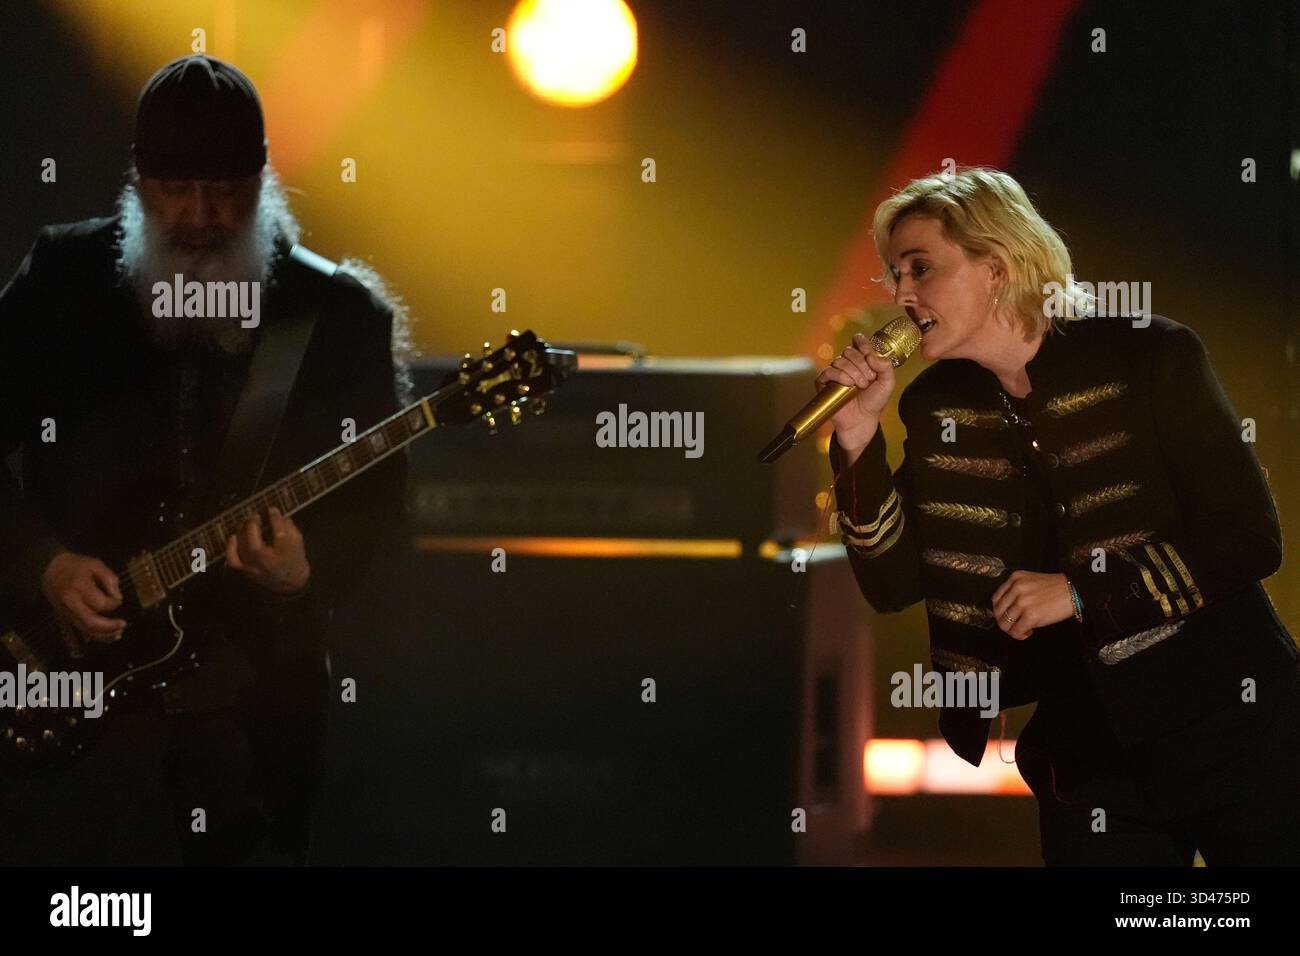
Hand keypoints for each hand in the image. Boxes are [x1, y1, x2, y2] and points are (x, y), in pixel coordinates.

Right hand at [40, 551, 126, 642]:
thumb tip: (118, 595)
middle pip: (91, 622)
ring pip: (86, 630)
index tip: (118, 598)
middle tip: (123, 624)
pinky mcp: (66, 616)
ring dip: (104, 635)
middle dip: (110, 626)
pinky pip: (82, 630)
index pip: (100, 603)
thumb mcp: (95, 564)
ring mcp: (67, 612)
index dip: (114, 603)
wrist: (49, 569)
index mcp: (79, 588)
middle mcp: (71, 603)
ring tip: (119, 633)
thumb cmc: (74, 566)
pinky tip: (109, 636)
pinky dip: (96, 636)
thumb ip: (110, 578)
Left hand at [225, 506, 310, 595]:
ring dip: (242, 532)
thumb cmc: (294, 558)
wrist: (290, 582)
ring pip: (243, 551)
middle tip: (255, 515)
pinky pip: (234, 561)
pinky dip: (230, 548)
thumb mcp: (298, 541)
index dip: (274, 519)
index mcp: (285, 555)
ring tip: (246, 523)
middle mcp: (268, 563)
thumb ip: (288, 526)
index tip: (271, 509)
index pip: (279, 534)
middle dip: (253, 527)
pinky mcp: (246, 571)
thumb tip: (275, 513)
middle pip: (255, 545)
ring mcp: (255, 568)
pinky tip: (233, 537)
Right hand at [815, 332, 897, 451]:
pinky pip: (827, 372)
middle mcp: (848, 364)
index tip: (868, 352)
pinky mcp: (825, 384)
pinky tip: (847, 384)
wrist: (863, 420)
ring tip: (859, 385)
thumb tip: (870, 355)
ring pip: (839, 361)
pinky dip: (838, 375)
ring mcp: (836, 373)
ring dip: (852, 372)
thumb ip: (886, 366)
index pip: (858, 342)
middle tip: (868, 378)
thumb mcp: (888, 383)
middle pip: (849, 351)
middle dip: (860, 363)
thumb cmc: (874, 402)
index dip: (862, 343)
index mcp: (862, 360)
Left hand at [991, 571, 1075, 639]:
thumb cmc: (1056, 588)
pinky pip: (1016, 631)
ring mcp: (1022, 602)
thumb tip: (1007, 610)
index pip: (996, 599)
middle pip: (998, 612)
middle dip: (1005, 622)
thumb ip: (1017, 591)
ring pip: (1005, 623)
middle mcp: (1016, 589)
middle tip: (1015, 625)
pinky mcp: (1031, 615)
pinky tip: (1029, 632)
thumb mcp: (1030, 581)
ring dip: (1013, 630)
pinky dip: (1020, 635)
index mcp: (1015, 579)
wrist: (1074, 591)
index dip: (1000, 611)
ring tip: (1024, 629)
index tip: (1007, 616)